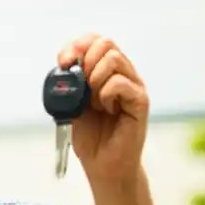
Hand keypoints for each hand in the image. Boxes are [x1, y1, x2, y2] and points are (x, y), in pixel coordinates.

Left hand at [57, 34, 149, 185]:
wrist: (102, 165)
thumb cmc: (89, 136)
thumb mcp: (71, 104)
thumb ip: (70, 83)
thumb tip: (66, 63)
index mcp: (106, 72)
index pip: (96, 40)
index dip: (77, 45)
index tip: (63, 62)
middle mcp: (123, 74)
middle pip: (106, 43)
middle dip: (84, 60)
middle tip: (80, 85)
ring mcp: (134, 86)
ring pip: (113, 59)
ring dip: (94, 80)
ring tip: (93, 103)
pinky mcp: (140, 101)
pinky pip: (119, 83)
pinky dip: (104, 95)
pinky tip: (105, 110)